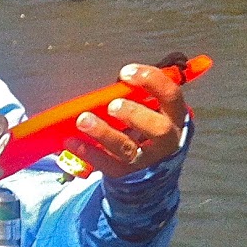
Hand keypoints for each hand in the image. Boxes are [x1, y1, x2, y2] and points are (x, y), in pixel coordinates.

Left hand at [66, 63, 189, 178]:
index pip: (171, 95)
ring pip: (127, 148)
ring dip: (104, 133)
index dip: (152, 81)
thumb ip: (139, 96)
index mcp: (175, 117)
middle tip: (113, 105)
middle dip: (134, 114)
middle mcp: (165, 140)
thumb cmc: (147, 131)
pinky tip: (71, 141)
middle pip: (158, 128)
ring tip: (83, 120)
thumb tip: (116, 80)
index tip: (126, 72)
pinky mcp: (125, 174)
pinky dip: (87, 152)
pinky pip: (106, 164)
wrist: (150, 172)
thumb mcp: (152, 111)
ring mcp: (146, 160)